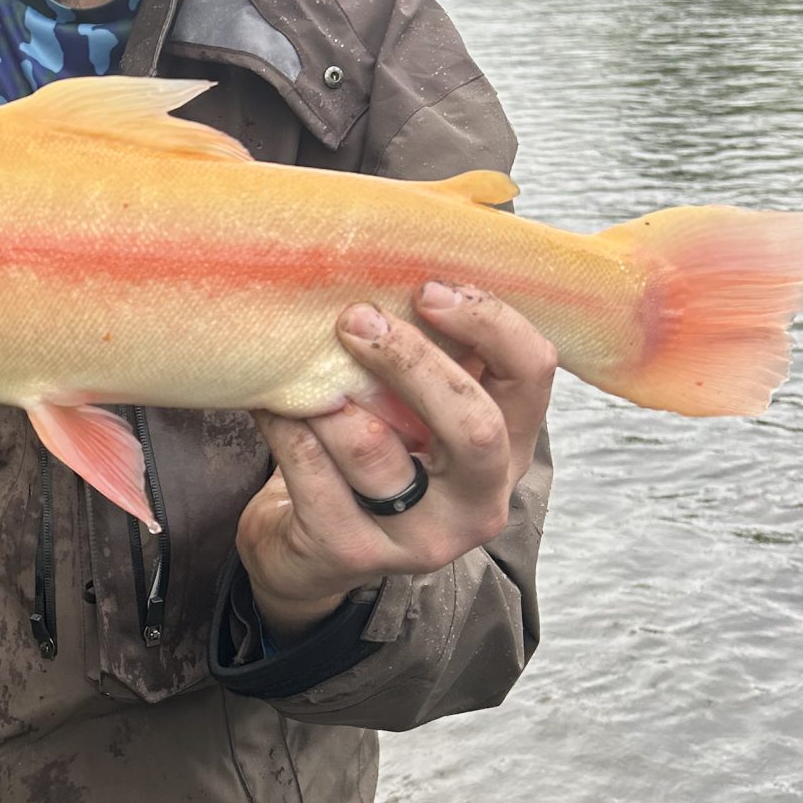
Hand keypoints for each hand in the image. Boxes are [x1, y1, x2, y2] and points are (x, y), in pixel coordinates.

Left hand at [238, 282, 556, 643]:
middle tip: (355, 320)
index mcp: (509, 447)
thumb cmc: (373, 450)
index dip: (490, 321)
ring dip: (328, 395)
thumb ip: (434, 346)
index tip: (428, 287)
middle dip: (412, 361)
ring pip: (373, 448)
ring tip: (301, 368)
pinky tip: (270, 402)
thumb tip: (405, 249)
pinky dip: (284, 423)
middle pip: (472, 424)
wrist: (310, 548)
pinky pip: (310, 468)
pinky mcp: (351, 552)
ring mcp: (418, 537)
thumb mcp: (417, 405)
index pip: (532, 373)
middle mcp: (479, 501)